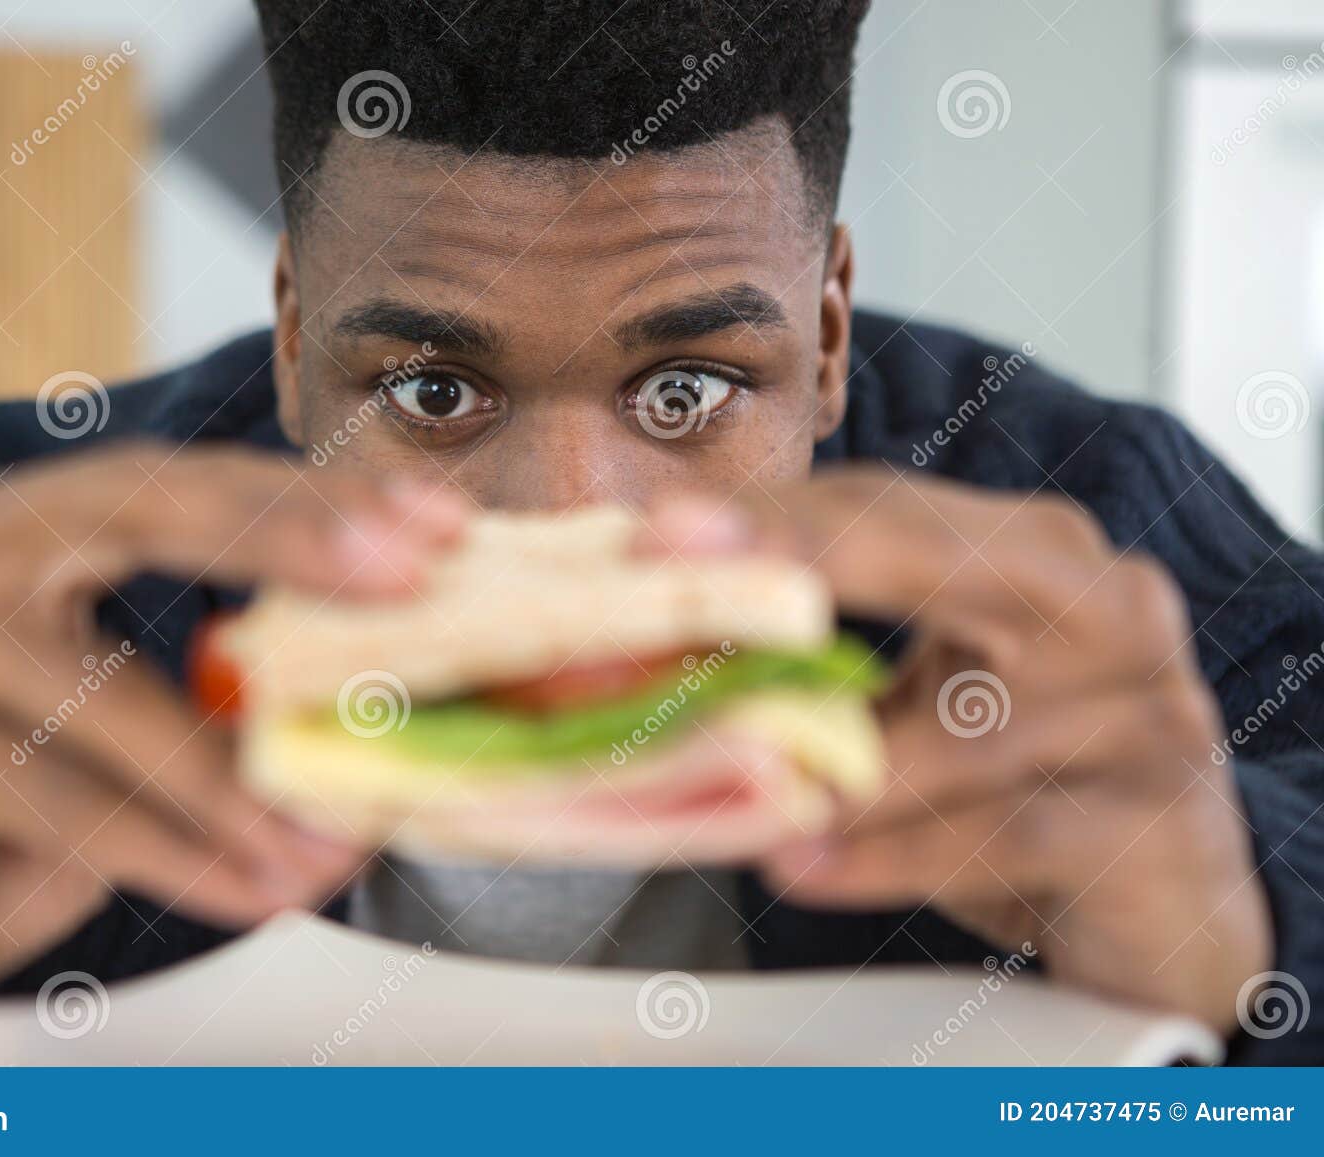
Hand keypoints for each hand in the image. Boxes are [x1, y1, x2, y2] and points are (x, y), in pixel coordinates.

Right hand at [0, 443, 466, 1060]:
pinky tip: (252, 884)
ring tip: (342, 833)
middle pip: (140, 503)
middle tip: (413, 575)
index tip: (438, 521)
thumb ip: (213, 739)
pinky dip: (168, 847)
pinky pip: (53, 796)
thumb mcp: (103, 756)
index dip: (311, 500)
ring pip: (113, 694)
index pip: (180, 483)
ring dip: (246, 778)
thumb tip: (370, 764)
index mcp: (15, 527)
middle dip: (290, 534)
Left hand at [646, 466, 1270, 1031]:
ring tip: (725, 775)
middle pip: (940, 557)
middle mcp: (1104, 605)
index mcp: (1035, 554)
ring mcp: (1142, 711)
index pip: (889, 507)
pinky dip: (888, 855)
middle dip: (800, 555)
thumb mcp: (921, 709)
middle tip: (679, 561)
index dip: (771, 515)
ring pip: (959, 726)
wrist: (1170, 904)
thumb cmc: (1023, 786)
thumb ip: (824, 673)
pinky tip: (801, 863)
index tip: (660, 525)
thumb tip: (664, 655)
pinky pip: (998, 833)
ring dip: (828, 761)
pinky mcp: (1152, 823)